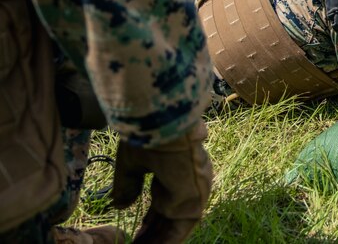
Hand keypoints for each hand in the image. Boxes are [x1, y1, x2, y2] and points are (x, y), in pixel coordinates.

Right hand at [111, 121, 211, 243]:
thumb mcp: (133, 163)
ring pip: (174, 227)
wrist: (165, 126)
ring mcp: (193, 194)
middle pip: (168, 219)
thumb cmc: (149, 137)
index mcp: (175, 173)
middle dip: (152, 236)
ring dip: (157, 242)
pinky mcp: (194, 202)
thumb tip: (121, 206)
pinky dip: (166, 243)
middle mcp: (188, 185)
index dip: (149, 222)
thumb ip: (128, 185)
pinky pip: (179, 231)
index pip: (162, 205)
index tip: (135, 235)